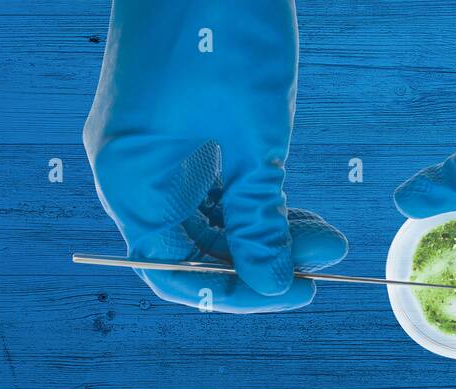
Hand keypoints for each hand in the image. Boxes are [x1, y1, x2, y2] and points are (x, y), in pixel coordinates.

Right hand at [84, 0, 346, 312]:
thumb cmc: (222, 24)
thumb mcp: (254, 136)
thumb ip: (259, 218)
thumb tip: (271, 286)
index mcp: (130, 180)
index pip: (173, 272)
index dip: (234, 294)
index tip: (294, 292)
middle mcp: (129, 170)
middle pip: (191, 249)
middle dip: (260, 260)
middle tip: (326, 258)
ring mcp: (148, 147)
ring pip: (203, 219)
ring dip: (261, 232)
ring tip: (324, 235)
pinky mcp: (170, 126)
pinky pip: (206, 185)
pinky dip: (249, 200)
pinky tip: (294, 207)